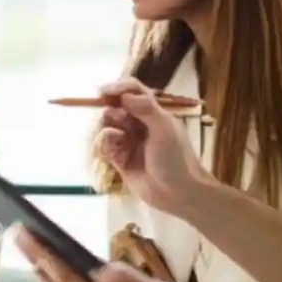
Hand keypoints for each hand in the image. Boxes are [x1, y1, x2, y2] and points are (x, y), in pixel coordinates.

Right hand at [94, 78, 214, 217]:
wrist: (178, 194)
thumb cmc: (176, 159)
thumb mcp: (164, 129)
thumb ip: (146, 109)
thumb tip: (123, 96)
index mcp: (153, 112)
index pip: (133, 90)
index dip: (118, 87)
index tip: (103, 91)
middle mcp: (139, 123)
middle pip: (115, 106)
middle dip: (110, 109)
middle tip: (115, 119)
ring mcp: (128, 140)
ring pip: (107, 124)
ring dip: (106, 127)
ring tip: (116, 138)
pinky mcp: (119, 158)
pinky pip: (104, 144)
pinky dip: (104, 143)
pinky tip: (111, 151)